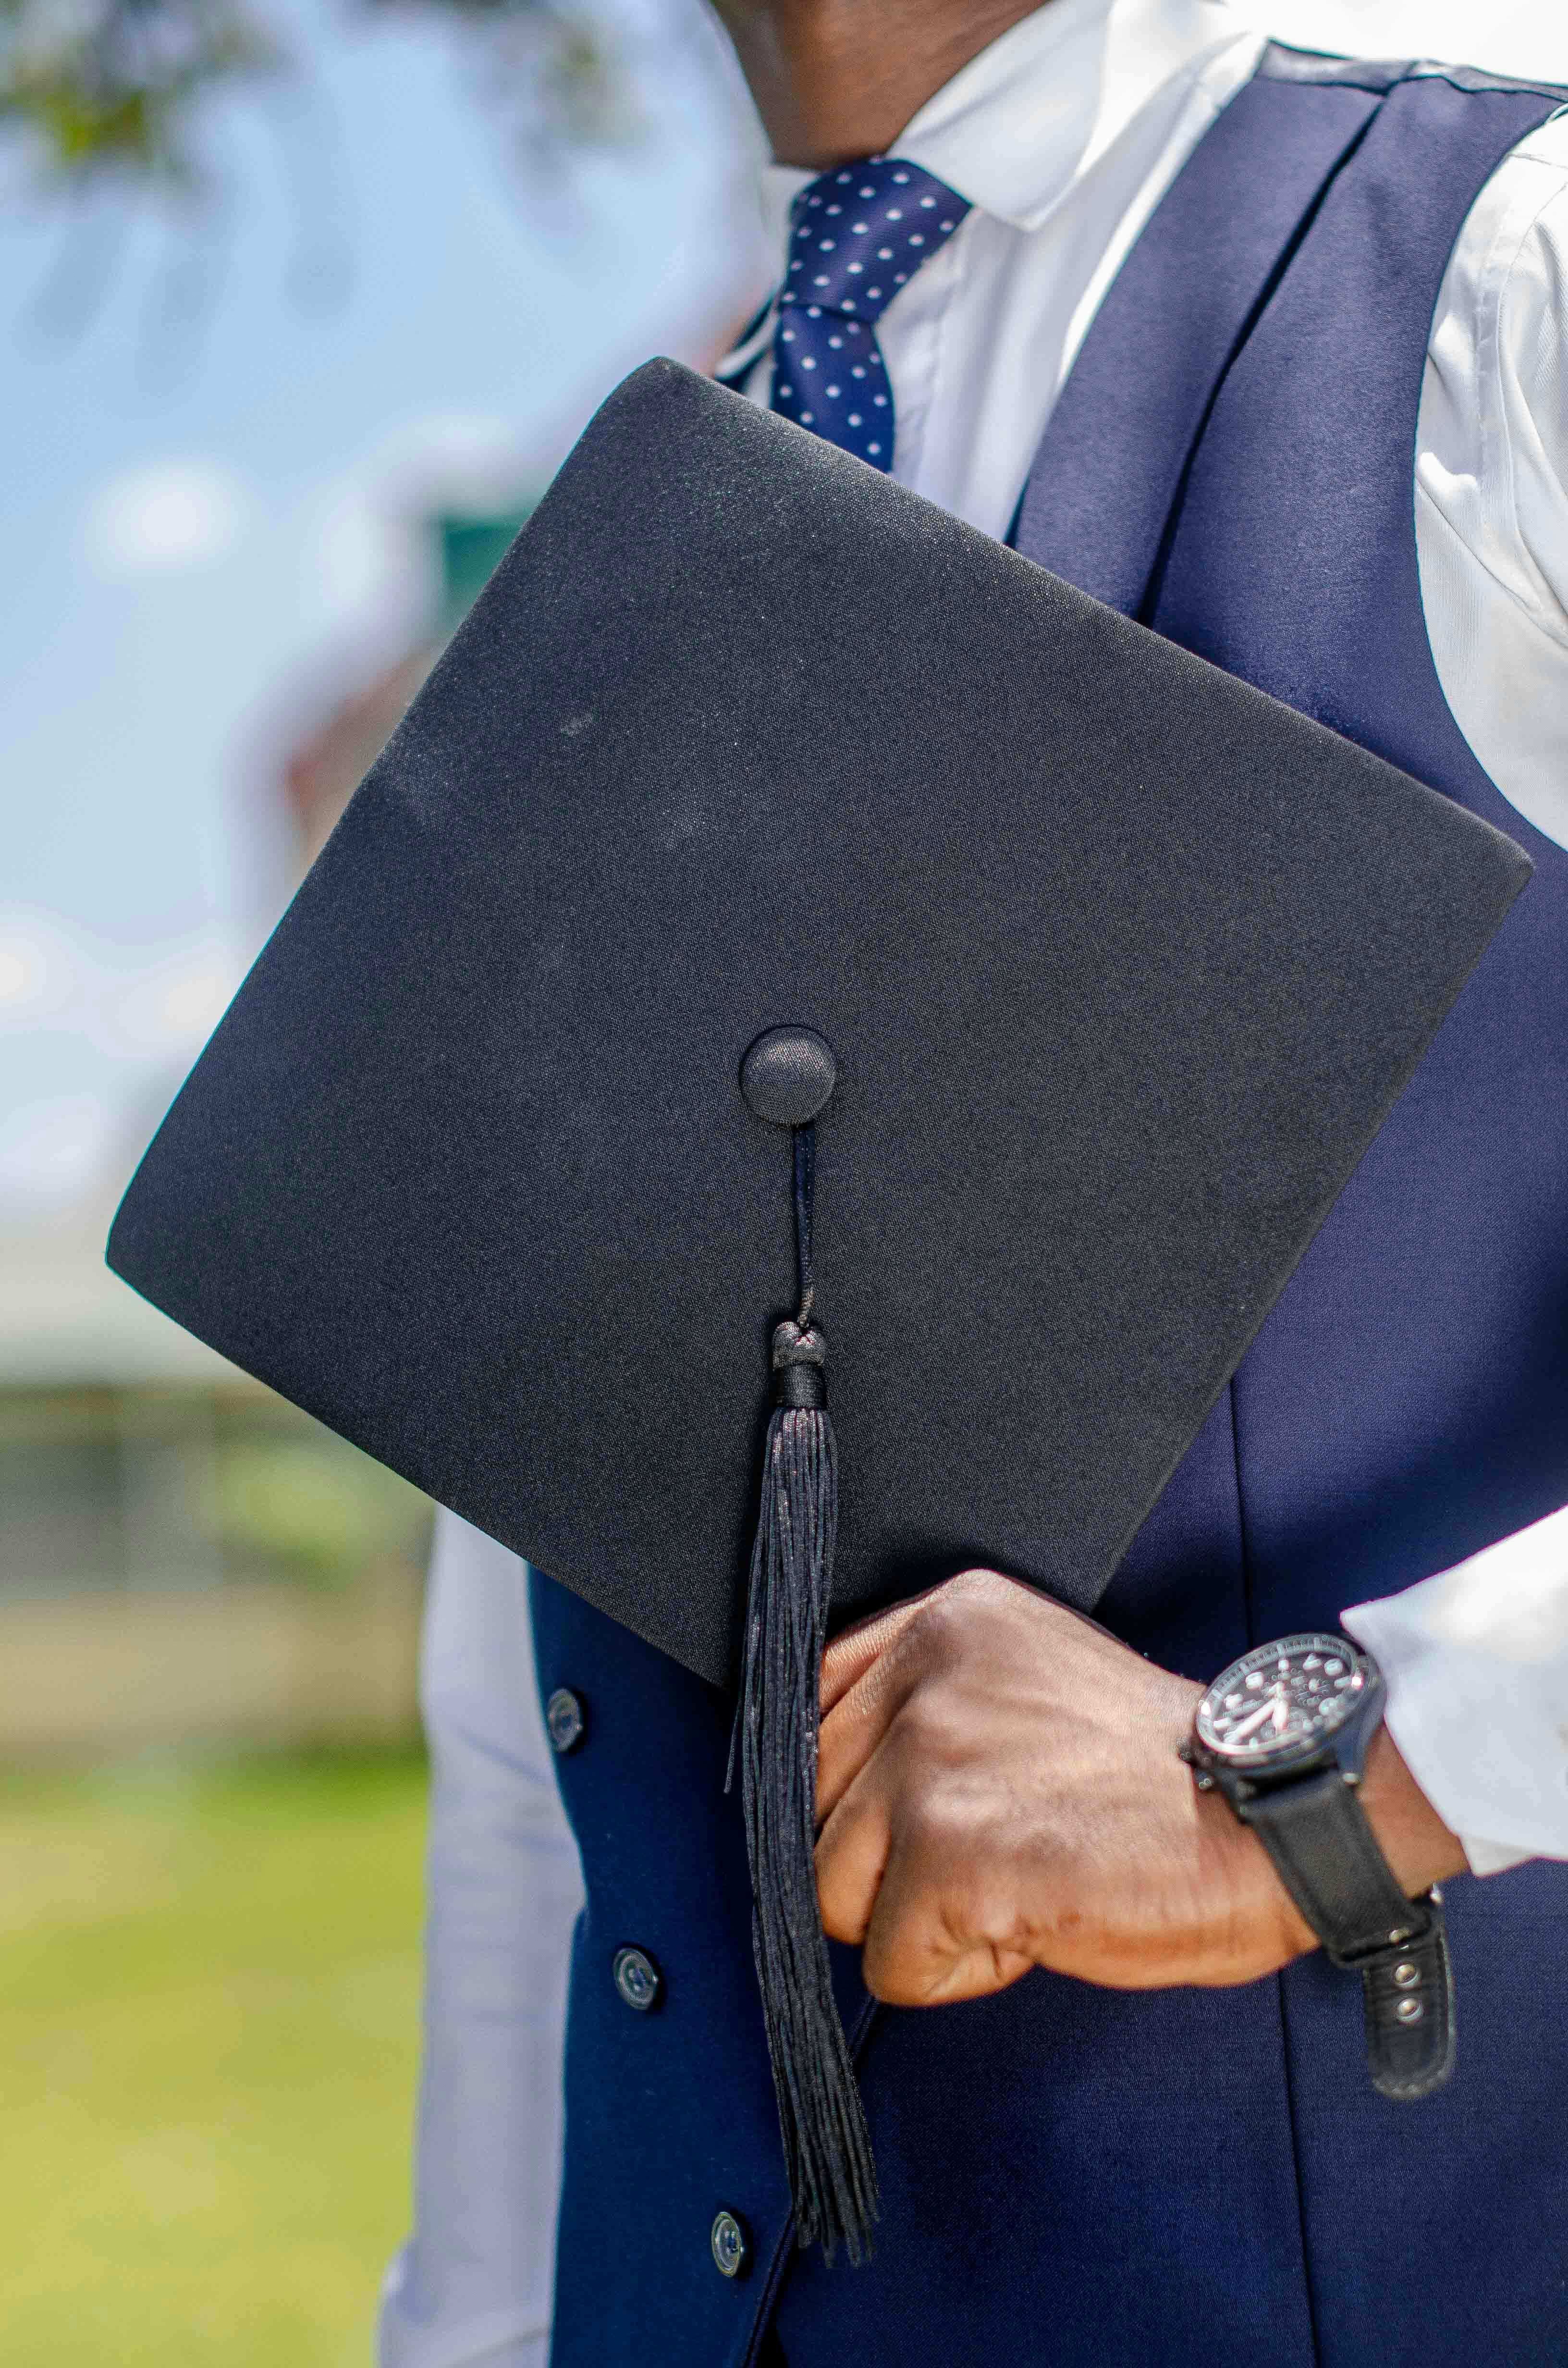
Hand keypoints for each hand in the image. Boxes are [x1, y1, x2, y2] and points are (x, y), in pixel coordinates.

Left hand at [814, 1568, 1465, 2007]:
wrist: (1274, 1817)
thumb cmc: (1165, 1775)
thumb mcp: (1032, 1682)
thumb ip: (933, 1705)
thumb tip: (836, 1787)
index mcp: (945, 1620)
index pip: (807, 1716)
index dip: (853, 1796)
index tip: (915, 1824)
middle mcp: (925, 1672)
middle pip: (810, 1813)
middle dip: (890, 1866)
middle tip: (1005, 1857)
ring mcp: (931, 1758)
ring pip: (833, 1894)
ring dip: (924, 1924)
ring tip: (1026, 1887)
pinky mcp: (951, 1851)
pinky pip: (893, 1965)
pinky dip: (965, 1972)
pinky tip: (1043, 1921)